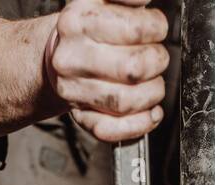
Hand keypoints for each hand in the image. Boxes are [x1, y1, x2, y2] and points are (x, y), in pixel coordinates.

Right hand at [45, 0, 169, 142]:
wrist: (57, 55)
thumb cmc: (88, 28)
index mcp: (77, 23)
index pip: (134, 29)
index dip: (156, 27)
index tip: (156, 28)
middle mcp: (72, 59)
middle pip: (133, 68)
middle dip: (157, 61)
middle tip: (155, 56)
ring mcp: (75, 92)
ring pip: (127, 101)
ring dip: (153, 92)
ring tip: (153, 81)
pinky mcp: (82, 117)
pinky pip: (113, 130)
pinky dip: (140, 124)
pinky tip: (150, 111)